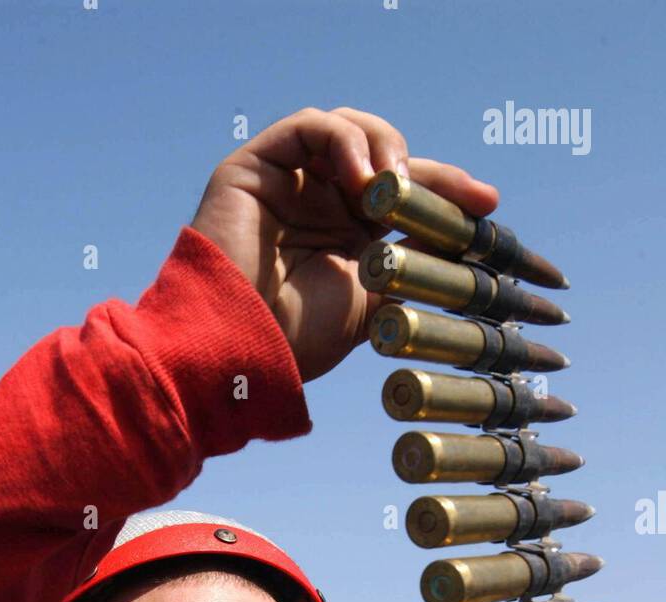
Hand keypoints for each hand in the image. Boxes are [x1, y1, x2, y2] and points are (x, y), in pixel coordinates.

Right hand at [190, 105, 498, 381]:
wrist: (239, 348)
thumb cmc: (296, 339)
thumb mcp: (376, 308)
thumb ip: (413, 272)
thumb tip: (467, 249)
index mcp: (344, 237)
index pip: (403, 199)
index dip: (447, 194)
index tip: (489, 206)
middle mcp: (318, 203)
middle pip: (385, 160)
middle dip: (430, 172)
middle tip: (467, 196)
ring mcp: (288, 181)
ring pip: (352, 132)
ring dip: (388, 151)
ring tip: (400, 191)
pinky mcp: (257, 165)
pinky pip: (312, 126)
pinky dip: (347, 143)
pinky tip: (365, 182)